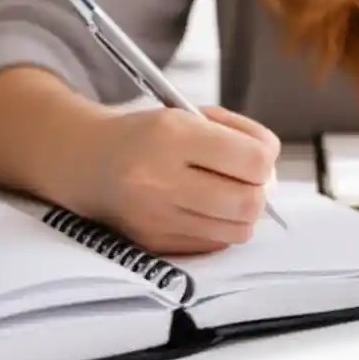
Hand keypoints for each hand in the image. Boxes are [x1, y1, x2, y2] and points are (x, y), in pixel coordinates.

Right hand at [74, 106, 280, 254]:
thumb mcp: (189, 115)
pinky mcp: (154, 243)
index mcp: (172, 135)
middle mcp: (160, 178)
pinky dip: (221, 227)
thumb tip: (272, 174)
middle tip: (245, 180)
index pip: (254, 160)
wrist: (86, 160)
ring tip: (227, 194)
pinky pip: (215, 244)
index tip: (256, 156)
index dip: (265, 159)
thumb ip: (240, 137)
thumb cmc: (148, 135)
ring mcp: (156, 217)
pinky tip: (205, 209)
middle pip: (250, 202)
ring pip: (238, 230)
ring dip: (243, 213)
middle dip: (258, 190)